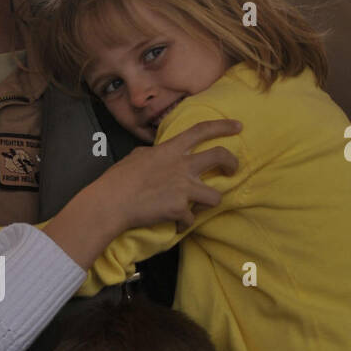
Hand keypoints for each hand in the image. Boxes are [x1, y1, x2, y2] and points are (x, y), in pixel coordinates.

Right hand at [107, 118, 240, 231]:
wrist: (112, 202)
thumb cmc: (119, 179)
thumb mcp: (137, 157)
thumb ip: (154, 154)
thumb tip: (155, 155)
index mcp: (171, 150)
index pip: (201, 131)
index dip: (222, 126)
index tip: (238, 126)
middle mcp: (182, 166)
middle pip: (220, 157)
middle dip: (232, 163)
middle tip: (232, 170)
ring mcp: (184, 188)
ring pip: (215, 197)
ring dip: (208, 203)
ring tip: (198, 208)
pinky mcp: (180, 209)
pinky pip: (190, 220)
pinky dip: (183, 224)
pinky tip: (174, 225)